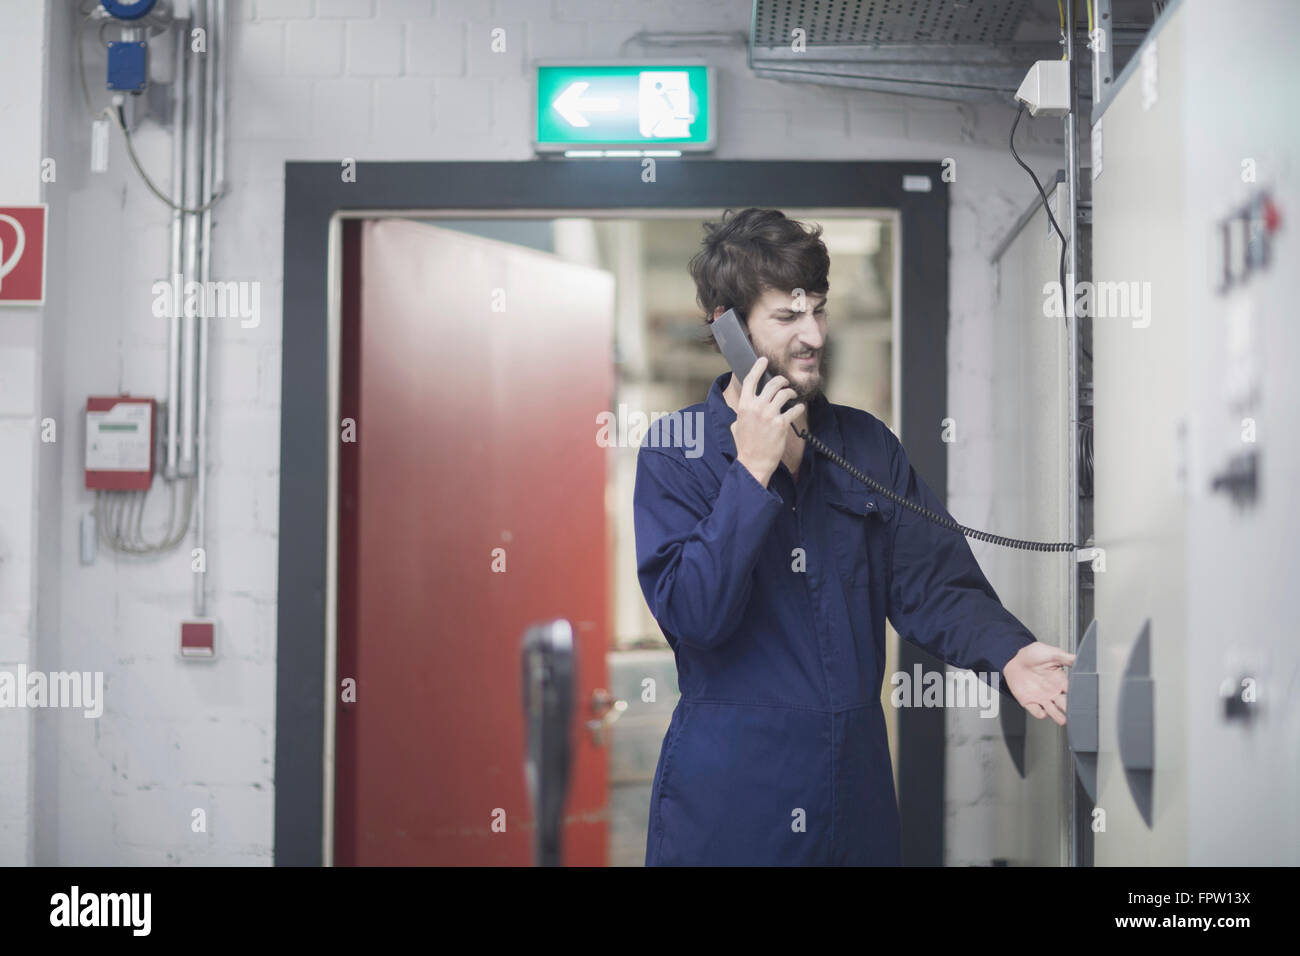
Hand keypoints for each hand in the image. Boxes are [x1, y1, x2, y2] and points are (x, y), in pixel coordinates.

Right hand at [732, 356, 804, 485]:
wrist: (753, 463)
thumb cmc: (744, 446)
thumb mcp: (736, 426)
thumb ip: (741, 414)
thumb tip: (743, 408)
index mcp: (744, 406)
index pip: (750, 380)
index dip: (758, 367)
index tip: (763, 360)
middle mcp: (756, 407)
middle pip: (772, 384)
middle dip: (781, 380)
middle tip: (785, 383)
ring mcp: (769, 415)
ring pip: (784, 393)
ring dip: (791, 392)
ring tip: (792, 396)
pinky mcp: (781, 424)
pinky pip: (794, 410)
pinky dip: (798, 407)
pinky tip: (799, 408)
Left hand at [1003, 642, 1075, 725]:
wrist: (1014, 658)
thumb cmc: (1033, 654)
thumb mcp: (1052, 653)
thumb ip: (1066, 657)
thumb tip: (1079, 658)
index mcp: (1061, 681)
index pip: (1075, 692)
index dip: (1079, 697)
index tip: (1081, 698)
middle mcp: (1054, 692)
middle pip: (1067, 705)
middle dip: (1072, 710)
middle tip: (1073, 711)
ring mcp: (1042, 698)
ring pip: (1055, 713)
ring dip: (1059, 717)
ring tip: (1063, 719)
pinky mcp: (1029, 702)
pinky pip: (1037, 712)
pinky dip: (1041, 714)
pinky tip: (1043, 711)